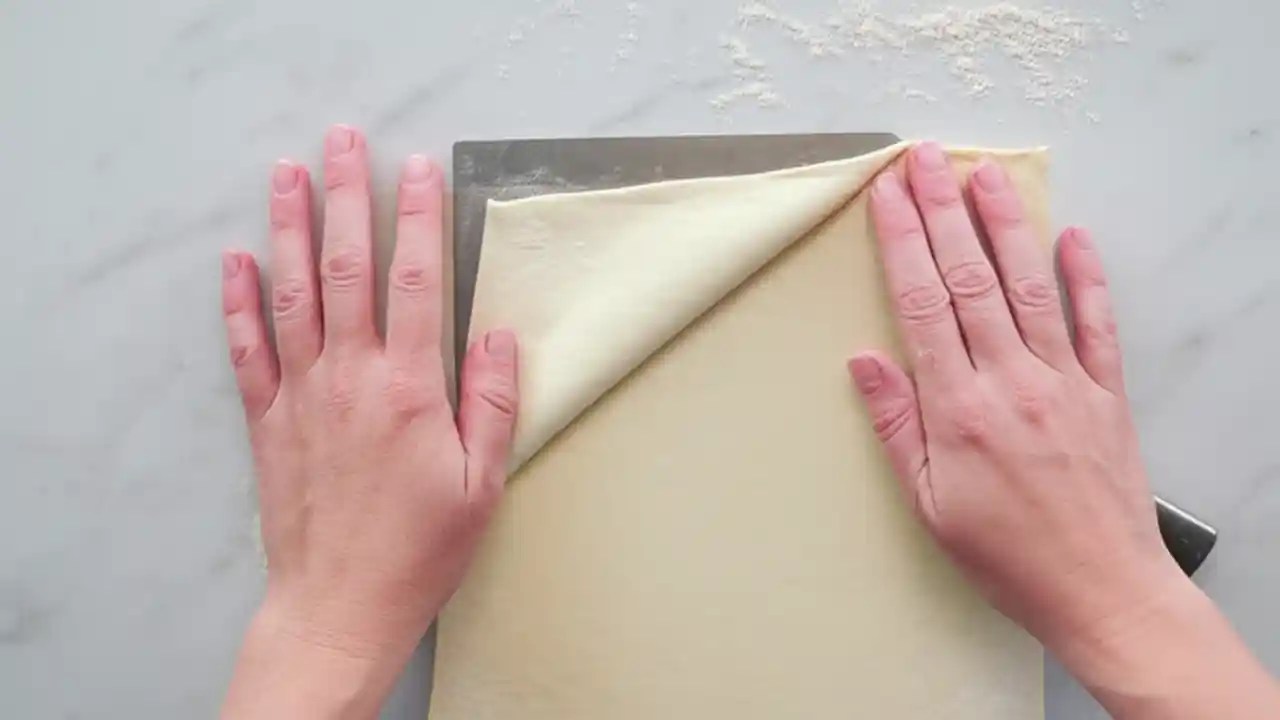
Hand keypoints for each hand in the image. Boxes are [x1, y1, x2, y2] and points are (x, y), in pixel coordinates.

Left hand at [220, 126, 517, 718]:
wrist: (339, 606)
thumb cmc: (419, 550)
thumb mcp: (482, 484)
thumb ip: (490, 403)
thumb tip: (497, 336)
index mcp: (408, 389)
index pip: (414, 282)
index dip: (418, 218)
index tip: (420, 169)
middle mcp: (350, 378)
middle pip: (347, 269)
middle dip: (347, 197)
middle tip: (343, 142)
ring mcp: (302, 395)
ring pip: (293, 294)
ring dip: (291, 228)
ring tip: (287, 174)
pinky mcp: (268, 420)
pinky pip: (248, 348)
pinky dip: (239, 300)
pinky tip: (237, 260)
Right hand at [851, 142, 1278, 718]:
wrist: (1104, 591)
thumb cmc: (1007, 557)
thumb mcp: (929, 505)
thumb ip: (897, 426)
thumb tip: (866, 359)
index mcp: (960, 410)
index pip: (923, 305)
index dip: (903, 242)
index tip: (887, 196)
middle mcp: (1012, 381)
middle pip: (971, 279)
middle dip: (944, 211)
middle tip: (927, 159)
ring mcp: (1065, 382)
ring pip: (1029, 287)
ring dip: (1005, 225)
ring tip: (986, 175)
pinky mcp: (1107, 394)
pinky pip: (1096, 325)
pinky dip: (1086, 277)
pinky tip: (1072, 236)